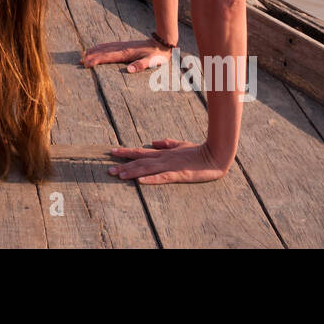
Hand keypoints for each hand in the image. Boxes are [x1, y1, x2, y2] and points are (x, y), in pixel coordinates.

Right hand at [82, 39, 170, 72]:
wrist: (162, 42)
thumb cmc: (157, 55)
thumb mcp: (152, 61)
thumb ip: (140, 65)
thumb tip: (128, 70)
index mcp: (126, 53)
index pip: (107, 57)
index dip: (96, 60)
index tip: (86, 64)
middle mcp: (122, 48)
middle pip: (102, 51)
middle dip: (90, 56)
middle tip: (79, 62)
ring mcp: (122, 45)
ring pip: (104, 47)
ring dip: (93, 51)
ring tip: (83, 55)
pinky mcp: (124, 45)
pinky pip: (108, 45)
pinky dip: (100, 47)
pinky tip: (97, 48)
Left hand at [107, 138, 228, 183]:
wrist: (215, 155)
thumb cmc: (198, 151)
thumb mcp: (180, 144)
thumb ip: (166, 143)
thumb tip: (152, 142)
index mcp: (162, 153)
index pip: (140, 152)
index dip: (125, 152)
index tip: (111, 152)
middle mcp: (163, 158)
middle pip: (139, 161)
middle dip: (123, 165)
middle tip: (108, 169)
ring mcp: (170, 166)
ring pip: (147, 169)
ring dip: (132, 172)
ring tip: (119, 175)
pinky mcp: (178, 174)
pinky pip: (162, 177)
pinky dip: (151, 179)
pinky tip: (140, 182)